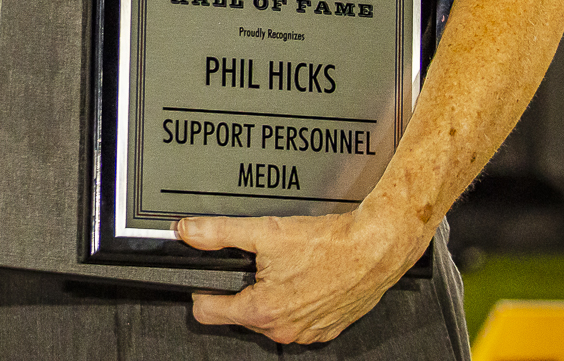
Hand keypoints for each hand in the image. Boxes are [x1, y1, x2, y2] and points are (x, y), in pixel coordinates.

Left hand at [176, 200, 431, 345]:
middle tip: (257, 262)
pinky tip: (304, 277)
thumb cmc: (329, 243)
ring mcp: (306, 332)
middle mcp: (283, 329)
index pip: (207, 313)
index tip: (207, 277)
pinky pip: (298, 319)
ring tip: (284, 267)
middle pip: (240, 313)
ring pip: (270, 317)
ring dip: (271, 295)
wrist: (374, 247)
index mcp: (262, 311)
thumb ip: (219, 233)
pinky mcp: (326, 329)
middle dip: (243, 288)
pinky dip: (296, 301)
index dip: (202, 289)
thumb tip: (188, 231)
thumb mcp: (265, 230)